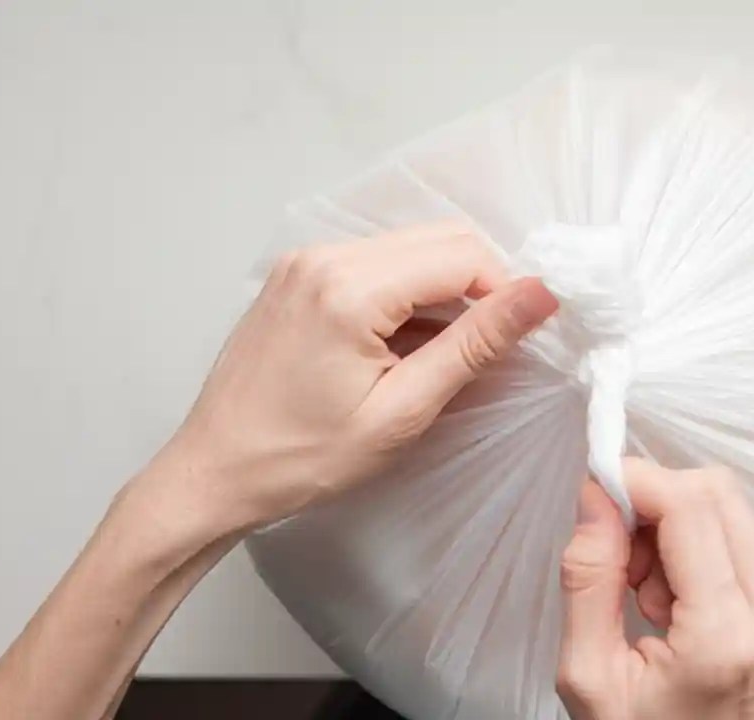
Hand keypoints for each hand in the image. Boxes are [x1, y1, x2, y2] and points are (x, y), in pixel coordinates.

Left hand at [133, 221, 557, 534]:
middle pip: (439, 239)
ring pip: (410, 248)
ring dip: (444, 292)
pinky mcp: (298, 274)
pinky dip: (407, 295)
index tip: (516, 343)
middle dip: (480, 286)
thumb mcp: (402, 411)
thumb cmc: (303, 459)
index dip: (505, 292)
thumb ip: (474, 345)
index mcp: (349, 288)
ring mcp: (306, 261)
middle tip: (488, 350)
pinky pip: (376, 263)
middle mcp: (325, 256)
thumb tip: (541, 295)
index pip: (462, 254)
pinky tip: (404, 348)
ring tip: (443, 357)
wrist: (212, 473)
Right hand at [558, 460, 753, 719]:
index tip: (597, 484)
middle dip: (655, 504)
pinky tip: (677, 610)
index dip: (637, 478)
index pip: (690, 505)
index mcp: (725, 639)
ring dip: (678, 533)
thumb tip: (596, 498)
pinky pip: (748, 551)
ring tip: (647, 600)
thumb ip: (589, 580)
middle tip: (618, 556)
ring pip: (735, 518)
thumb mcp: (590, 679)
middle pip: (719, 496)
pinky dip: (702, 558)